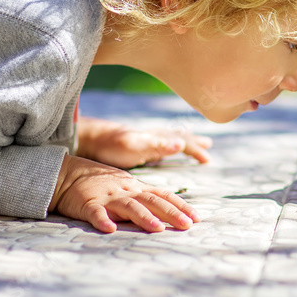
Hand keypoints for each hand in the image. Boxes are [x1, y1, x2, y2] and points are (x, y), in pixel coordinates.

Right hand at [49, 155, 199, 233]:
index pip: (163, 195)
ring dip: (144, 217)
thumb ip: (145, 198)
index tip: (197, 218)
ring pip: (128, 206)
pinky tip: (109, 230)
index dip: (180, 205)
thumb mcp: (126, 187)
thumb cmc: (101, 184)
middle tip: (188, 225)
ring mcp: (107, 197)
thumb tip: (170, 212)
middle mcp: (125, 191)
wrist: (68, 175)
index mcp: (136, 187)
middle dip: (171, 213)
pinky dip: (102, 220)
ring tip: (158, 229)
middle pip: (151, 200)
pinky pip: (95, 213)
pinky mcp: (87, 204)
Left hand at [77, 116, 212, 168]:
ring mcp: (145, 140)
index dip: (195, 150)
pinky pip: (161, 144)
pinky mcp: (137, 147)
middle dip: (194, 142)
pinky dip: (172, 144)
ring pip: (171, 139)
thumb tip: (181, 142)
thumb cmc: (110, 144)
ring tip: (196, 143)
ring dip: (185, 142)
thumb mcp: (133, 146)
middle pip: (179, 137)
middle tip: (208, 146)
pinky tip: (169, 149)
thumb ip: (157, 145)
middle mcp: (153, 137)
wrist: (89, 139)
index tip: (207, 159)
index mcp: (155, 137)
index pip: (181, 141)